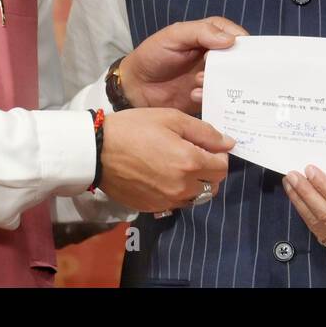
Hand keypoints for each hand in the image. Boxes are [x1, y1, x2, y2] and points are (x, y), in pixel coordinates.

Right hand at [97, 108, 233, 213]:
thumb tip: (229, 143)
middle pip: (213, 186)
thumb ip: (204, 132)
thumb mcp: (171, 118)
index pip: (223, 167)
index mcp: (190, 162)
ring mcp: (167, 201)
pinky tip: (162, 176)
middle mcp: (182, 187)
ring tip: (177, 166)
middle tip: (193, 154)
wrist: (97, 151)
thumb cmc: (134, 128)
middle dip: (209, 170)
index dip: (218, 155)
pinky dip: (177, 192)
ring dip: (195, 184)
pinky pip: (176, 203)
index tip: (206, 146)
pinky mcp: (152, 208)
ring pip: (196, 198)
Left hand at [119, 16, 246, 113]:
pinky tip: (193, 94)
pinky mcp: (207, 96)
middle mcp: (215, 57)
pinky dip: (210, 96)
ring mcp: (211, 78)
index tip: (239, 51)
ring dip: (220, 81)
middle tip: (224, 69)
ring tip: (199, 80)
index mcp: (209, 36)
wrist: (135, 86)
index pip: (235, 35)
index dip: (240, 42)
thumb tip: (231, 40)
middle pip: (238, 59)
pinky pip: (220, 98)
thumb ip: (201, 32)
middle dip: (234, 65)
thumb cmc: (153, 55)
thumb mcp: (174, 36)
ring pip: (231, 80)